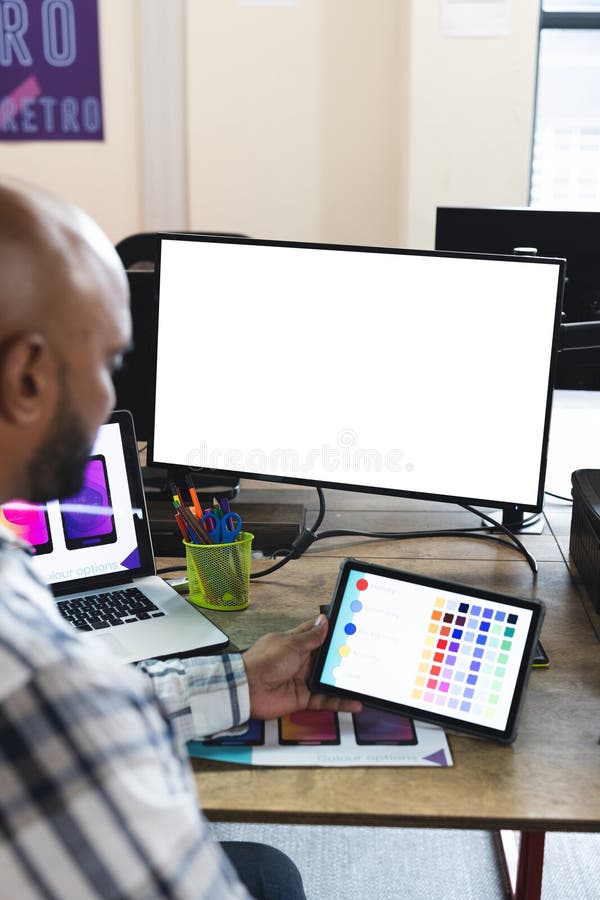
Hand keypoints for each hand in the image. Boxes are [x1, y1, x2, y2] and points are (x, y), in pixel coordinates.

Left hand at [242, 614, 361, 720]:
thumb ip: (311, 636)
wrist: (249, 689)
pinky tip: (355, 702)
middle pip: (327, 658)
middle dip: (343, 657)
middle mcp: (302, 661)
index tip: (349, 627)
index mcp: (296, 643)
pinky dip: (340, 702)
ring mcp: (304, 680)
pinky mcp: (304, 698)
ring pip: (329, 680)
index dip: (331, 630)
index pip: (317, 634)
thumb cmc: (265, 661)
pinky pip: (325, 700)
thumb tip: (324, 620)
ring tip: (365, 680)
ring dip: (344, 680)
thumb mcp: (291, 644)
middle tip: (365, 654)